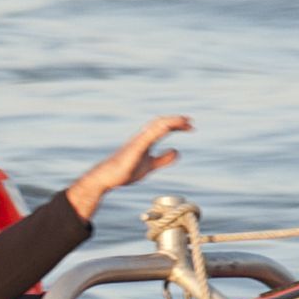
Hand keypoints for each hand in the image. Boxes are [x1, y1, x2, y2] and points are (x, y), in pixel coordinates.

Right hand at [65, 116, 194, 222]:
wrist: (107, 177)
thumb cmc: (125, 171)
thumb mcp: (150, 165)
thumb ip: (163, 159)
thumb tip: (177, 151)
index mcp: (146, 140)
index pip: (164, 128)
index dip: (178, 125)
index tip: (190, 127)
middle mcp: (143, 137)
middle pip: (162, 123)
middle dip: (177, 121)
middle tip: (191, 122)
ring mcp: (138, 141)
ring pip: (157, 125)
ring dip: (171, 122)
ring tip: (184, 121)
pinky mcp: (135, 148)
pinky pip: (148, 136)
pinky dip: (159, 129)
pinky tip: (168, 127)